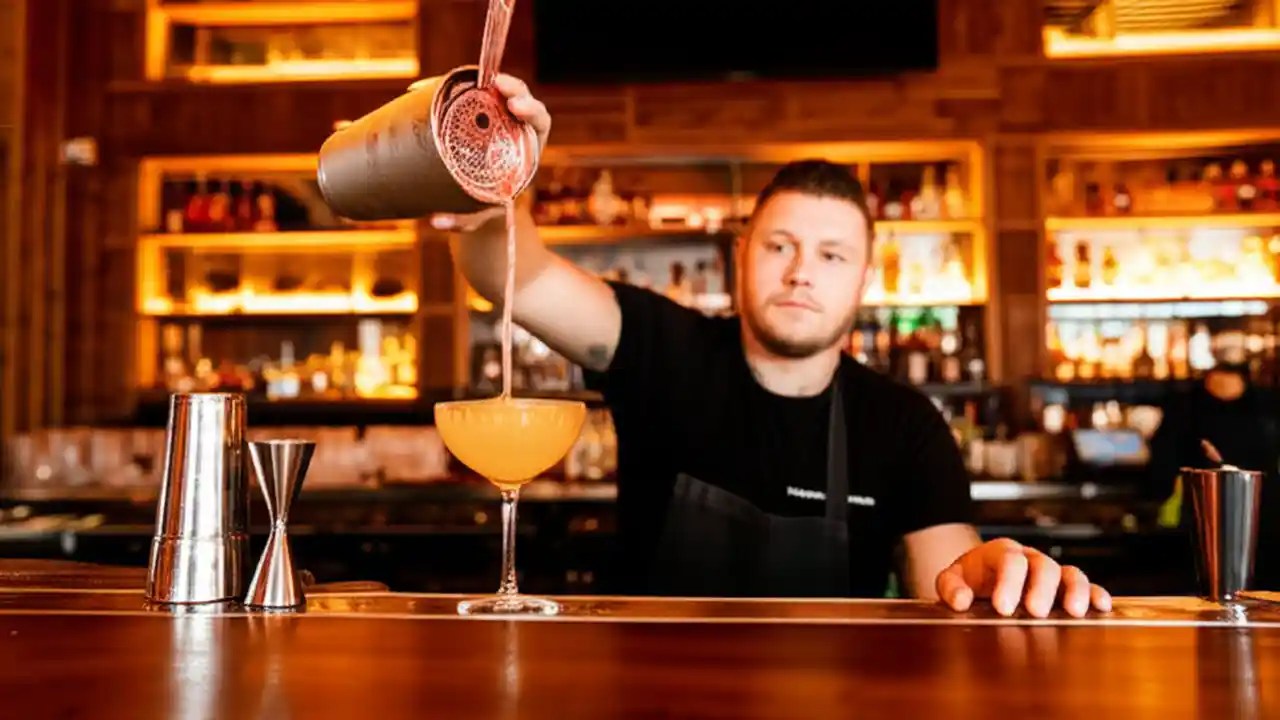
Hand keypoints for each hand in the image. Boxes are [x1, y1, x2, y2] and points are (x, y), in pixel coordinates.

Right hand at [430, 73, 549, 232]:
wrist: (482, 197)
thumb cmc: (490, 206)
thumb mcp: (482, 213)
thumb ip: (464, 220)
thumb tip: (435, 222)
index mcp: (528, 146)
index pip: (539, 120)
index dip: (532, 109)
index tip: (517, 107)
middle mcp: (514, 127)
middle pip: (520, 98)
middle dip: (512, 88)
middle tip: (497, 84)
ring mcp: (493, 116)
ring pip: (490, 91)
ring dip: (474, 81)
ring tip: (447, 82)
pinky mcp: (471, 112)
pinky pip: (463, 95)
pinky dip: (445, 89)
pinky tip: (418, 91)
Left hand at [935, 538, 1112, 618]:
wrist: (982, 579)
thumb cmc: (969, 580)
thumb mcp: (952, 580)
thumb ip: (951, 587)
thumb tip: (960, 601)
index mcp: (1001, 552)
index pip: (1009, 560)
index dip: (1008, 582)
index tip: (1003, 607)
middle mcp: (1029, 558)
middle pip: (1042, 566)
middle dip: (1041, 589)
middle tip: (1035, 611)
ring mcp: (1050, 572)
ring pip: (1069, 573)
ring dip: (1074, 591)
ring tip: (1074, 611)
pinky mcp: (1066, 587)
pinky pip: (1086, 586)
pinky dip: (1095, 594)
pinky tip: (1101, 607)